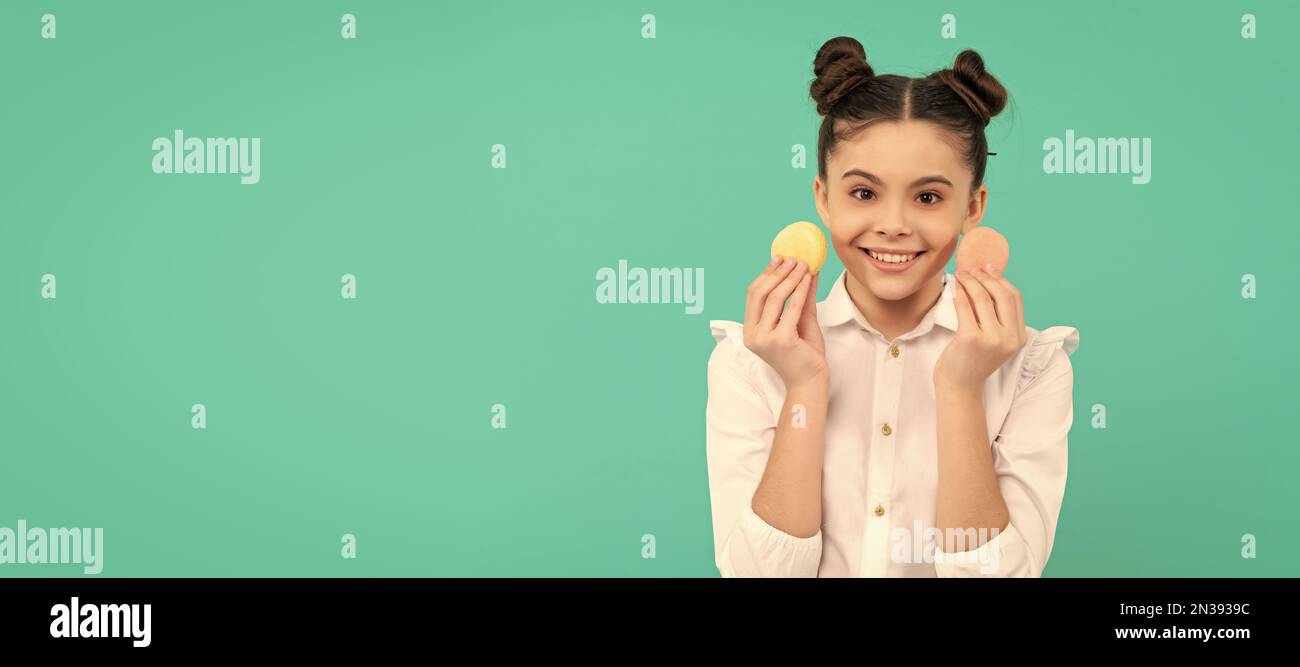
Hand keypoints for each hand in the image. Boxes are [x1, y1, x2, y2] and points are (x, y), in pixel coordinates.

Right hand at [743, 256, 827, 388]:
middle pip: (760, 294)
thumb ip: (801, 297)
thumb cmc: (804, 355)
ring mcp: (765, 338)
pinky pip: (791, 308)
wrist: (810, 382)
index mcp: (751, 331)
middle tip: (792, 258)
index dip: (766, 274)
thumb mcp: (800, 321)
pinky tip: (808, 279)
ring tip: (803, 265)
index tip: (779, 258)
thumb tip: (807, 269)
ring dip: (790, 278)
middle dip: (777, 273)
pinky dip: (800, 291)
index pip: (753, 295)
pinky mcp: (781, 340)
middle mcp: (753, 335)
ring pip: (774, 299)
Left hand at [934, 264, 1026, 392]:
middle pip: (1002, 295)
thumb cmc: (973, 360)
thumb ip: (998, 318)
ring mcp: (992, 339)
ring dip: (970, 281)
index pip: (1015, 299)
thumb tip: (989, 281)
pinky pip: (965, 307)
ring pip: (983, 298)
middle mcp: (1009, 338)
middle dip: (986, 277)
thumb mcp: (995, 340)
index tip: (988, 268)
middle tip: (972, 268)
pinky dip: (959, 292)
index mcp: (1019, 337)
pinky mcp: (971, 339)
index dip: (1001, 280)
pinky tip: (954, 286)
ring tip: (961, 274)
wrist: (959, 385)